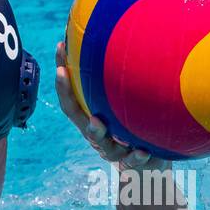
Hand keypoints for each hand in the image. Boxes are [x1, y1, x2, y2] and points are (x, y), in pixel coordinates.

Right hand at [54, 41, 166, 169]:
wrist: (149, 168)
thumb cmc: (136, 131)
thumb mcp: (126, 109)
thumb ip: (121, 86)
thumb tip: (119, 42)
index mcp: (92, 120)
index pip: (71, 99)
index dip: (63, 75)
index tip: (60, 48)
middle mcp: (97, 135)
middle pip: (77, 116)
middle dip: (67, 93)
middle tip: (62, 72)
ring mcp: (114, 150)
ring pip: (101, 143)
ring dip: (97, 131)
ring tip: (96, 122)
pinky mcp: (132, 162)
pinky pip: (133, 161)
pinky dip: (137, 156)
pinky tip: (144, 151)